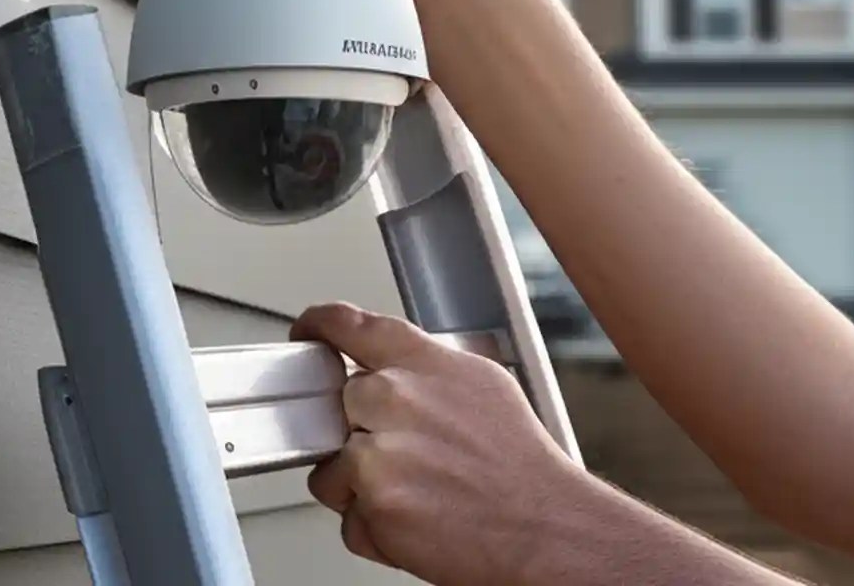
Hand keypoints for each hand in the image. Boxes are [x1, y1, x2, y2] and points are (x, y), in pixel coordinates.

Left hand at [291, 302, 581, 585]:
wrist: (546, 528)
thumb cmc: (520, 465)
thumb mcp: (481, 385)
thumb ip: (425, 369)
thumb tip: (391, 368)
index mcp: (420, 362)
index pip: (347, 325)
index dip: (318, 325)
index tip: (307, 332)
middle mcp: (393, 397)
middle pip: (337, 406)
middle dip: (360, 433)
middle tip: (403, 455)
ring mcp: (378, 451)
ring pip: (332, 467)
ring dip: (360, 486)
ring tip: (416, 492)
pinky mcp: (373, 502)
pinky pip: (348, 517)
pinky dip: (374, 527)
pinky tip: (416, 518)